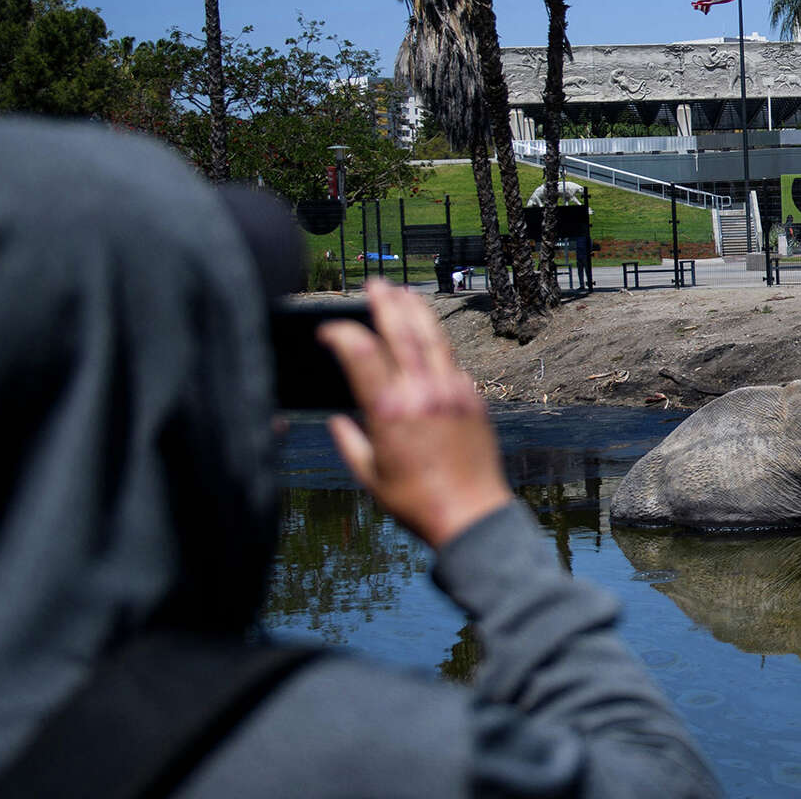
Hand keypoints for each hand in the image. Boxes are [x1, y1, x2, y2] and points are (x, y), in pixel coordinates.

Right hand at [318, 279, 511, 547]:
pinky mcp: (473, 398)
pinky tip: (428, 336)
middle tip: (374, 285)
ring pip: (433, 337)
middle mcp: (422, 393)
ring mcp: (452, 391)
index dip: (341, 333)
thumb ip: (349, 443)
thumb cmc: (416, 502)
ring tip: (403, 294)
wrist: (471, 514)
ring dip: (415, 311)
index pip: (361, 352)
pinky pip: (451, 360)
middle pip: (402, 331)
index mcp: (389, 411)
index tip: (328, 331)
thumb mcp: (370, 477)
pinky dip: (436, 342)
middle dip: (385, 303)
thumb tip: (337, 421)